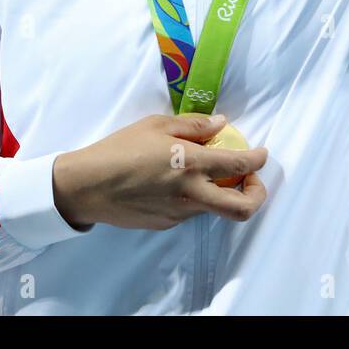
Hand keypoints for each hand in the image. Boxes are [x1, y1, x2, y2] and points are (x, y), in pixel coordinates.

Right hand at [52, 113, 268, 230]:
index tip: (261, 153)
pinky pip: (190, 211)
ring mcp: (179, 213)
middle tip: (250, 179)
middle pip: (242, 208)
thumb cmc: (119, 149)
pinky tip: (175, 184)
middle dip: (257, 194)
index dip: (257, 159)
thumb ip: (193, 126)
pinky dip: (195, 198)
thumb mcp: (155, 125)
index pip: (238, 166)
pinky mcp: (166, 224)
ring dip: (221, 193)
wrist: (87, 186)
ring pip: (215, 209)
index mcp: (190, 164)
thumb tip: (221, 124)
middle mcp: (191, 193)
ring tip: (206, 174)